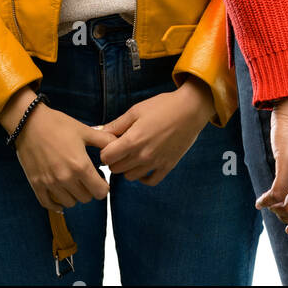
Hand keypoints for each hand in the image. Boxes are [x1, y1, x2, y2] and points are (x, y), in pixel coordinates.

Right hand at [3, 89, 115, 211]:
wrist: (30, 123)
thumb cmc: (59, 125)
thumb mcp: (86, 130)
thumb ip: (105, 140)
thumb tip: (118, 146)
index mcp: (80, 166)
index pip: (100, 192)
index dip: (104, 186)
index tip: (101, 179)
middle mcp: (65, 178)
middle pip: (86, 198)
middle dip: (90, 189)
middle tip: (87, 178)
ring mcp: (49, 183)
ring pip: (69, 203)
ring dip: (74, 195)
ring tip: (74, 182)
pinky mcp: (36, 184)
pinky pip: (48, 204)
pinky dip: (56, 204)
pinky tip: (61, 196)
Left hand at [96, 78, 214, 184]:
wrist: (191, 109)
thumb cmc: (163, 106)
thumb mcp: (136, 111)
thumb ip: (116, 125)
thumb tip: (97, 131)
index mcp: (132, 140)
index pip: (106, 158)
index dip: (105, 151)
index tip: (111, 144)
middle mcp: (142, 155)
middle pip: (115, 169)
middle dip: (115, 159)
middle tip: (122, 147)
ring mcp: (155, 163)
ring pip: (130, 176)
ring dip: (128, 167)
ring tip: (134, 154)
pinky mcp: (167, 166)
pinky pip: (150, 181)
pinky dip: (144, 177)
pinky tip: (144, 166)